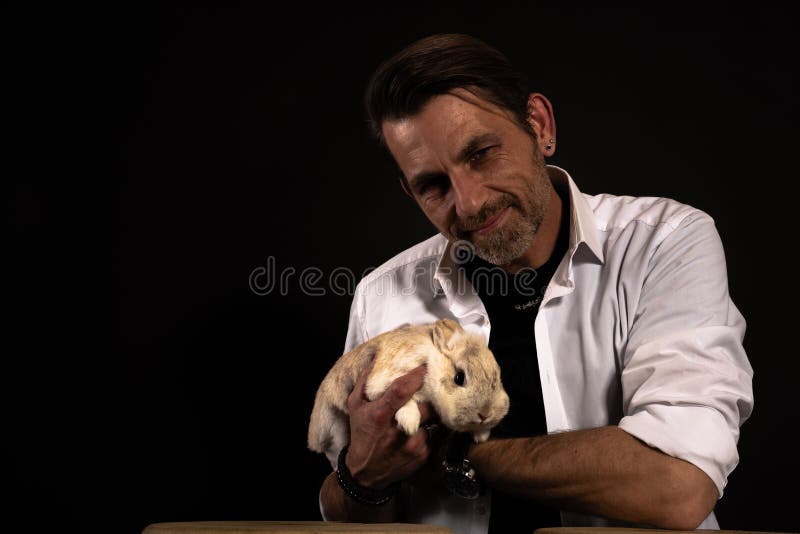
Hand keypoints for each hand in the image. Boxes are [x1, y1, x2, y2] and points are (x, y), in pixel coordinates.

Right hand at [344, 362, 438, 489]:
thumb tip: (376, 360)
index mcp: (380, 415)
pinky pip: (435, 435)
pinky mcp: (423, 455)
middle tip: (435, 388)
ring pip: (433, 420)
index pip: (402, 390)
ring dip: (431, 414)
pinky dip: (430, 430)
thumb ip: (364, 382)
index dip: (416, 376)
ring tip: (428, 410)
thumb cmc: (361, 435)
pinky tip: (422, 429)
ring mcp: (413, 444)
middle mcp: (398, 430)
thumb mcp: (355, 406)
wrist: (366, 474)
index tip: (424, 366)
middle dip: (432, 396)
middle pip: (426, 405)